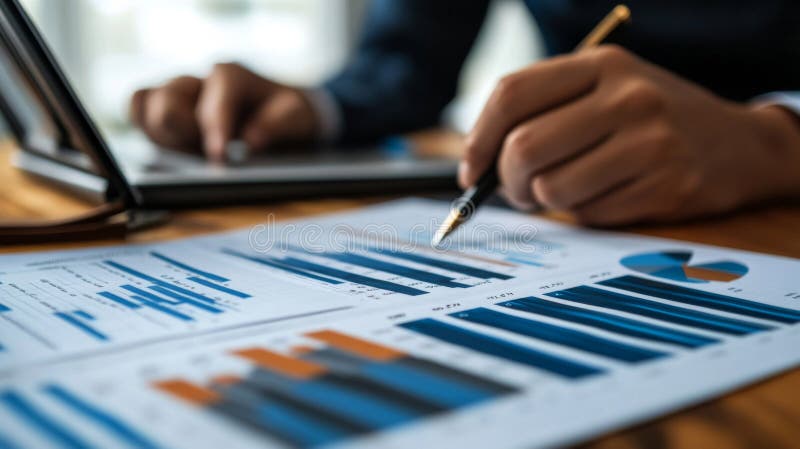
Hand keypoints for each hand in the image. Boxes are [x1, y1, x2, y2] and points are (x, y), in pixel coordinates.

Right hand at [129, 63, 319, 161]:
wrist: (281, 112)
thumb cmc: (287, 113)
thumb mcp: (297, 117)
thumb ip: (278, 124)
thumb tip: (252, 140)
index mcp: (230, 77)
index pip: (212, 103)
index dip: (215, 132)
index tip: (221, 157)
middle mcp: (198, 80)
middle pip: (166, 102)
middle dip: (183, 133)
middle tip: (206, 154)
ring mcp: (178, 94)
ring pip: (145, 105)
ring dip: (162, 135)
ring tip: (189, 153)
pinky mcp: (165, 109)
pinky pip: (137, 108)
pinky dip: (145, 128)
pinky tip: (170, 150)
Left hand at [460, 45, 799, 224]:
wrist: (738, 144)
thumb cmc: (651, 119)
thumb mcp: (604, 90)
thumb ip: (545, 112)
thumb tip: (478, 165)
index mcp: (601, 64)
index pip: (511, 95)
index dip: (478, 139)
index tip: (471, 170)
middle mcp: (626, 97)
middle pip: (524, 147)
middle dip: (507, 181)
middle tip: (517, 189)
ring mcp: (649, 142)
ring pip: (550, 189)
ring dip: (545, 201)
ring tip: (566, 190)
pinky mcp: (664, 187)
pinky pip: (587, 215)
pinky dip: (583, 214)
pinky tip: (608, 195)